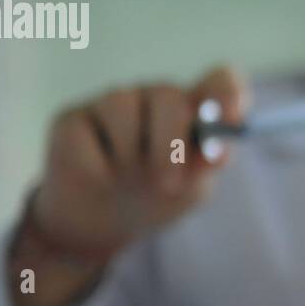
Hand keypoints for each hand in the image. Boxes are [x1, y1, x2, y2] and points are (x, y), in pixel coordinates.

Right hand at [12, 65, 248, 305]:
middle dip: (170, 143)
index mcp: (194, 109)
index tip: (232, 117)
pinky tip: (97, 179)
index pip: (220, 81)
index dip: (226, 93)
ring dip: (128, 156)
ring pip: (121, 107)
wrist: (100, 224)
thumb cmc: (155, 198)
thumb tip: (218, 150)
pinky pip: (86, 136)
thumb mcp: (190, 188)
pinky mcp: (72, 118)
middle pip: (168, 96)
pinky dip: (95, 169)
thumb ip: (205, 164)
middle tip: (168, 185)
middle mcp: (156, 97)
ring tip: (127, 181)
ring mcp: (112, 102)